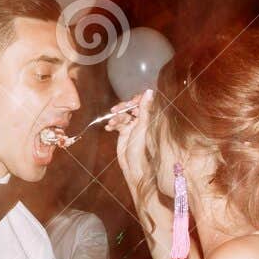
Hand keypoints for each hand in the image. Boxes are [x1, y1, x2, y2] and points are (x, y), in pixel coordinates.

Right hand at [106, 90, 152, 205]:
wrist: (134, 166)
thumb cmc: (141, 148)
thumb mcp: (142, 126)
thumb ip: (144, 108)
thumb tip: (149, 91)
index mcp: (149, 118)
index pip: (142, 103)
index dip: (135, 100)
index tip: (130, 102)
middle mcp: (141, 121)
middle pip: (130, 108)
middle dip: (122, 108)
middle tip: (115, 111)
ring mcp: (132, 126)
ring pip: (122, 115)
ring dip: (115, 118)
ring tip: (111, 124)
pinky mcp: (124, 133)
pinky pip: (117, 124)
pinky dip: (112, 124)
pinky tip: (108, 128)